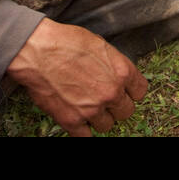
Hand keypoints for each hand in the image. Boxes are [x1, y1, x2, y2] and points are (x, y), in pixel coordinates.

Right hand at [6, 19, 148, 136]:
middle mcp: (111, 93)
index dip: (131, 92)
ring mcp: (92, 109)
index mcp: (122, 72)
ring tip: (88, 107)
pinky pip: (86, 137)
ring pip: (107, 126)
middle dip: (116, 106)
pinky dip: (82, 130)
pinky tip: (77, 119)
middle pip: (126, 112)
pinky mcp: (72, 121)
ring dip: (99, 119)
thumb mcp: (101, 45)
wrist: (38, 51)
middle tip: (104, 100)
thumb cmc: (67, 42)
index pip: (140, 92)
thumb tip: (117, 74)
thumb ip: (114, 65)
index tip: (124, 92)